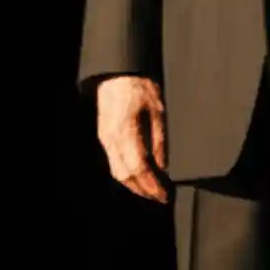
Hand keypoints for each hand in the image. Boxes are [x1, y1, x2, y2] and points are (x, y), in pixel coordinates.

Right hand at [96, 75, 168, 202]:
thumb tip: (163, 167)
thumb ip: (160, 141)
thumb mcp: (158, 111)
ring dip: (134, 185)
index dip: (152, 186)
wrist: (118, 72)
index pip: (139, 169)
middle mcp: (112, 139)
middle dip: (144, 190)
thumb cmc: (140, 86)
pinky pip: (114, 162)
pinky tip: (139, 175)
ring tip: (152, 190)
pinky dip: (127, 174)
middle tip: (161, 197)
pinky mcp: (103, 136)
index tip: (165, 195)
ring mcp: (105, 139)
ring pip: (117, 172)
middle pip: (126, 176)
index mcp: (127, 132)